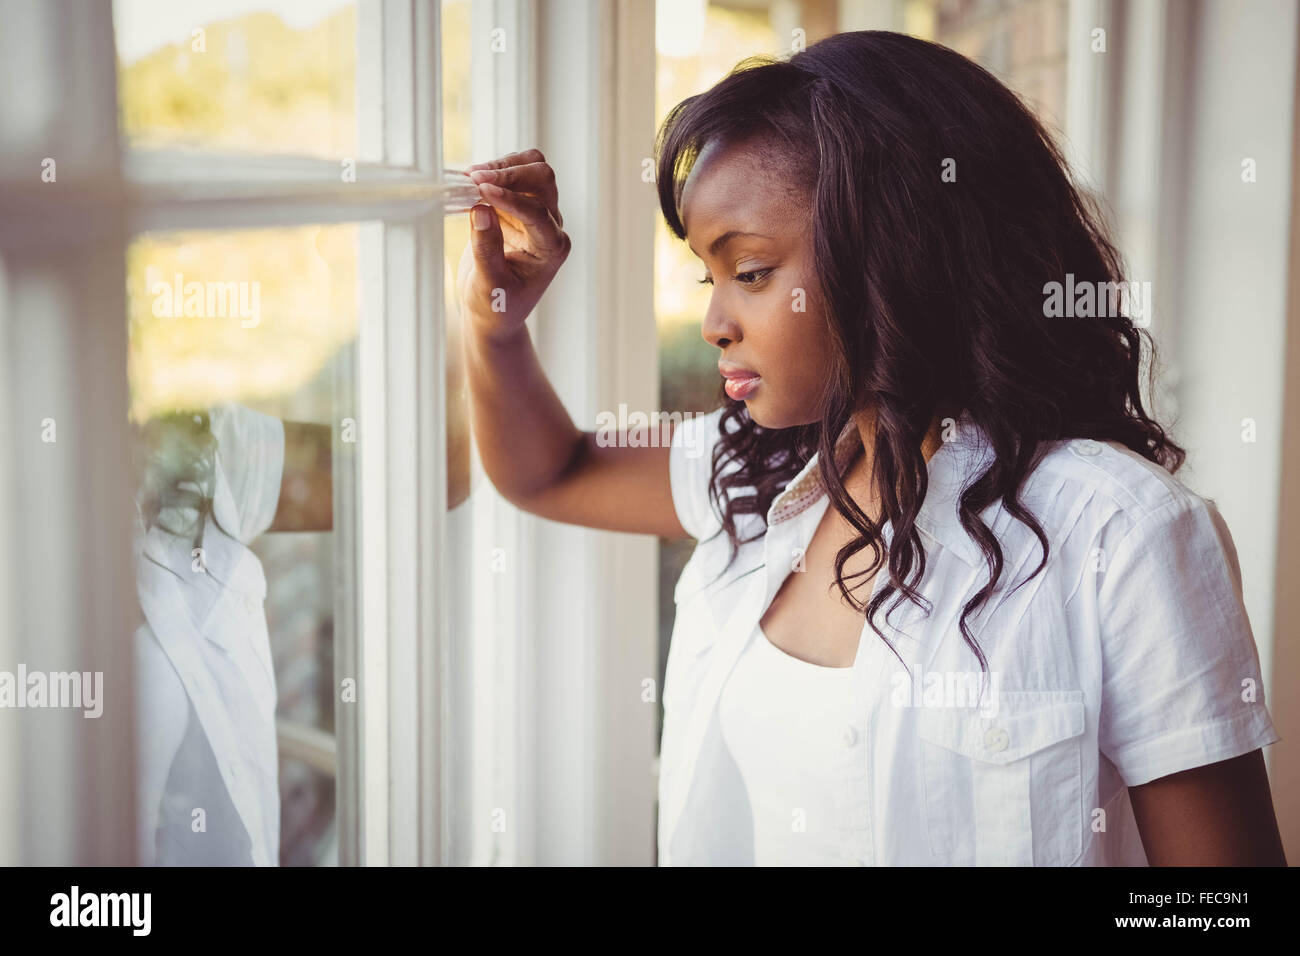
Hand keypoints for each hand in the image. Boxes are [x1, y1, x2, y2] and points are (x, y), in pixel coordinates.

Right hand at [456, 148, 571, 341]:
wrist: (493, 313)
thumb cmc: (496, 307)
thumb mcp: (489, 285)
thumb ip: (486, 250)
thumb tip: (481, 209)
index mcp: (552, 248)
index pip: (536, 211)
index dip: (508, 197)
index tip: (480, 190)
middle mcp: (550, 227)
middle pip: (543, 178)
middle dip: (509, 172)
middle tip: (474, 178)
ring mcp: (535, 214)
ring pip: (531, 168)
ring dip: (502, 166)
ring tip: (470, 177)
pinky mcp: (517, 207)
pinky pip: (511, 176)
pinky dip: (493, 172)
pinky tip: (470, 181)